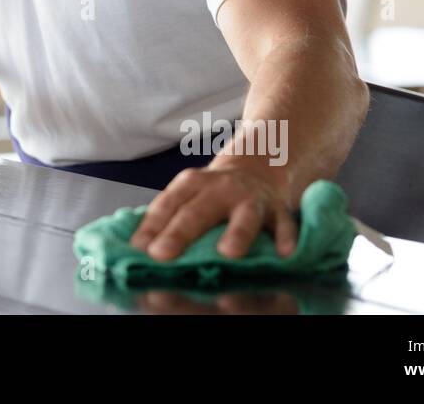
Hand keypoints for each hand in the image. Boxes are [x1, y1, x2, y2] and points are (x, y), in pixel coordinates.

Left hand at [128, 158, 296, 261]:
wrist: (256, 170)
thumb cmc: (213, 194)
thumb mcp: (188, 195)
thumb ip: (168, 217)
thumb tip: (137, 248)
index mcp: (191, 184)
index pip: (167, 205)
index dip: (151, 227)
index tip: (139, 249)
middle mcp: (220, 189)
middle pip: (197, 212)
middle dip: (179, 234)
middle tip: (162, 254)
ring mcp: (251, 199)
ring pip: (244, 216)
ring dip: (237, 234)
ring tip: (228, 253)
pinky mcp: (279, 211)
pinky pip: (285, 225)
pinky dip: (286, 239)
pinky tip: (285, 254)